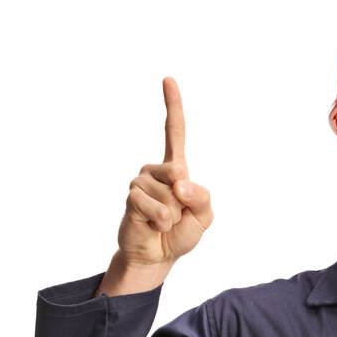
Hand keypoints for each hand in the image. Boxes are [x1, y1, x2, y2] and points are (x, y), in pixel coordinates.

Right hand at [99, 77, 214, 294]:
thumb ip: (202, 196)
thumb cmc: (181, 233)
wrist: (158, 256)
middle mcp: (156, 170)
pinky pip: (153, 205)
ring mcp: (141, 182)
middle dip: (185, 201)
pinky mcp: (132, 197)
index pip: (174, 133)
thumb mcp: (204, 216)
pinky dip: (160, 220)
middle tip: (177, 215)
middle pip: (179, 173)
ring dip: (172, 214)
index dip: (172, 106)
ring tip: (164, 222)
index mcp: (177, 169)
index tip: (168, 79)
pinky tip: (155, 225)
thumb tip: (179, 182)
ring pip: (167, 193)